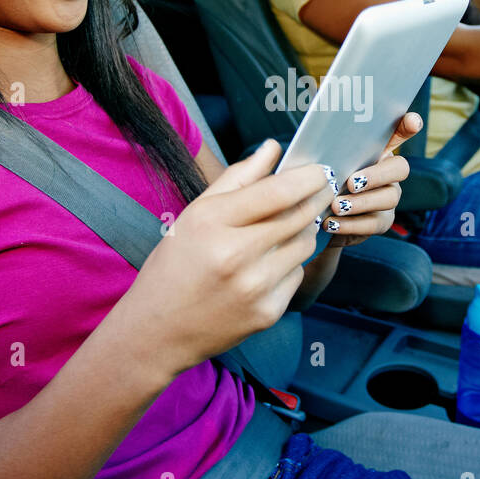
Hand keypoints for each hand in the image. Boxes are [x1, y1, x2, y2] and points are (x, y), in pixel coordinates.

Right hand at [115, 139, 334, 377]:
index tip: (321, 169)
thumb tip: (273, 149)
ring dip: (301, 232)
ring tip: (278, 232)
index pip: (279, 191)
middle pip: (300, 216)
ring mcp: (254, 287)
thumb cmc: (175, 265)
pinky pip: (297, 274)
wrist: (159, 330)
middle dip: (315, 199)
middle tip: (318, 190)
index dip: (309, 176)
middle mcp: (235, 255)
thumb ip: (238, 177)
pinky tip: (264, 268)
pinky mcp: (268, 313)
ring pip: (305, 244)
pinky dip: (289, 265)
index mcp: (213, 222)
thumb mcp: (195, 213)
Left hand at [318, 112, 420, 248]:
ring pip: (388, 198)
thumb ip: (327, 153)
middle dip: (376, 175)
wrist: (321, 220)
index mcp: (376, 151)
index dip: (409, 125)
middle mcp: (389, 172)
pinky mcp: (382, 222)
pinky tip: (332, 223)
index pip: (399, 132)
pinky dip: (351, 224)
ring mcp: (389, 197)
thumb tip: (314, 140)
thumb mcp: (325, 165)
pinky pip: (374, 223)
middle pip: (399, 168)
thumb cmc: (322, 183)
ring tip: (337, 206)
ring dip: (361, 202)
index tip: (413, 122)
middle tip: (351, 183)